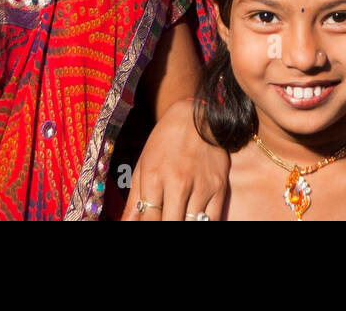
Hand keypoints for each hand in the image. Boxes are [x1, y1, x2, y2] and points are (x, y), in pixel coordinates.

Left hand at [122, 98, 229, 220]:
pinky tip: (192, 220)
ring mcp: (202, 186)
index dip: (146, 229)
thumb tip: (126, 224)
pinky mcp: (220, 188)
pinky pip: (212, 220)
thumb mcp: (143, 166)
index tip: (148, 224)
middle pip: (170, 225)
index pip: (149, 220)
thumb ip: (135, 200)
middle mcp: (178, 183)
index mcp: (154, 177)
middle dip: (165, 226)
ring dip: (182, 224)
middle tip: (165, 219)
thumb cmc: (165, 141)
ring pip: (191, 225)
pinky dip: (202, 224)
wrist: (198, 116)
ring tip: (176, 217)